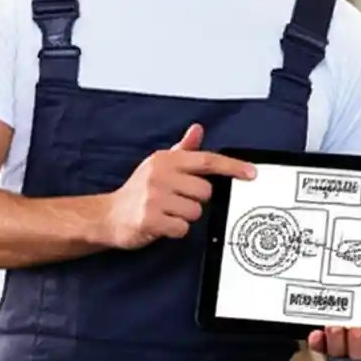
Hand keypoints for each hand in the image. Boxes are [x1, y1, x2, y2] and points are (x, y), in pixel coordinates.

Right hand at [101, 123, 255, 249]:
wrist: (108, 215)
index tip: (251, 173)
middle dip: (196, 201)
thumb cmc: (138, 191)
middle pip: (205, 191)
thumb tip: (197, 130)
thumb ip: (182, 150)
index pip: (206, 159)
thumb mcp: (158, 165)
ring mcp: (154, 197)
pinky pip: (182, 228)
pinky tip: (162, 224)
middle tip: (176, 201)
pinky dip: (175, 231)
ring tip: (167, 213)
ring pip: (195, 212)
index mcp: (165, 160)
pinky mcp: (150, 219)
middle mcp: (160, 175)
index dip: (232, 166)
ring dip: (185, 217)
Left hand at [306, 283, 360, 360]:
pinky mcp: (320, 331)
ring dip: (337, 342)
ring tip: (336, 326)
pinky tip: (317, 331)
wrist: (338, 268)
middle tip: (357, 328)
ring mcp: (338, 336)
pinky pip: (318, 345)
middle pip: (360, 353)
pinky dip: (317, 341)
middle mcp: (359, 336)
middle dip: (358, 344)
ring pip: (338, 351)